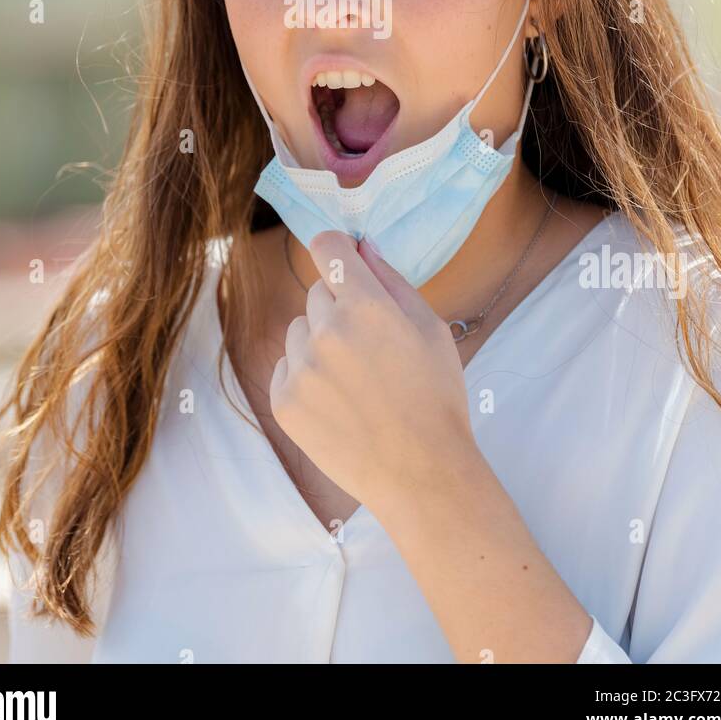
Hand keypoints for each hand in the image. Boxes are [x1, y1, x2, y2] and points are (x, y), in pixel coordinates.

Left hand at [268, 229, 477, 516]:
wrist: (421, 472)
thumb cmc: (436, 397)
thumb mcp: (430, 328)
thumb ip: (392, 280)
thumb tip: (362, 247)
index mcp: (366, 305)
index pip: (328, 247)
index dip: (337, 250)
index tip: (343, 262)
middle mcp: (326, 331)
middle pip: (316, 293)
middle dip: (339, 308)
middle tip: (371, 346)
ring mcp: (301, 368)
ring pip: (299, 330)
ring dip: (319, 342)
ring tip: (356, 379)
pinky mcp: (284, 401)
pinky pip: (287, 366)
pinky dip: (306, 376)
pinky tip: (339, 401)